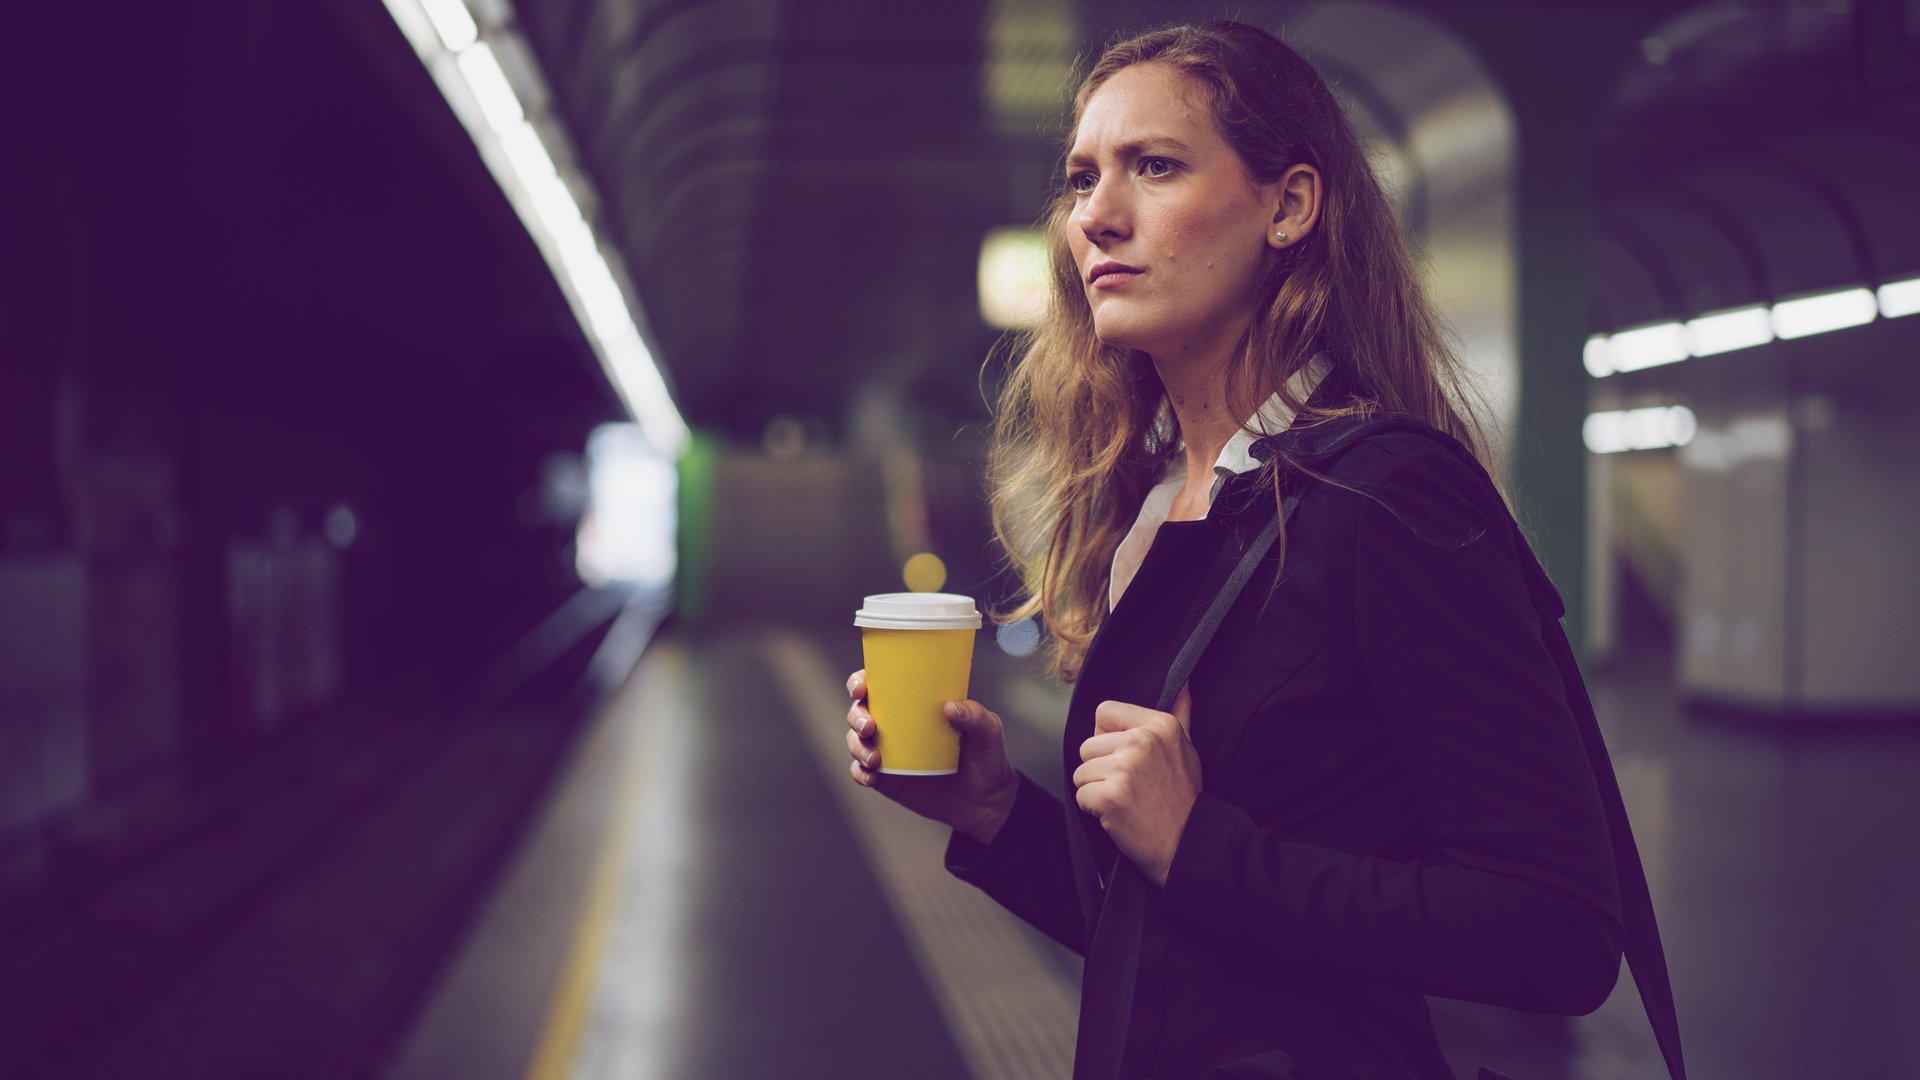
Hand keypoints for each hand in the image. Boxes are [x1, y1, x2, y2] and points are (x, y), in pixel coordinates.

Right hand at [845, 669, 1018, 844]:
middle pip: (858, 712)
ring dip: (857, 746)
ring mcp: (888, 753)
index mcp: (913, 704)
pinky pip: (862, 773)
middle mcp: (895, 725)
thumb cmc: (986, 757)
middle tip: (870, 726)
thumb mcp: (989, 732)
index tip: (861, 688)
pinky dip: (860, 773)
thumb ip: (976, 716)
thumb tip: (950, 707)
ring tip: (875, 758)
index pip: (878, 685)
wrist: (986, 801)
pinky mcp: (887, 780)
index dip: (859, 682)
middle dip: (856, 716)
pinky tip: (872, 777)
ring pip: (856, 742)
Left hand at [1072, 684, 1200, 886]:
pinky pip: (1081, 795)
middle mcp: (1142, 740)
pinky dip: (1094, 810)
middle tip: (1132, 788)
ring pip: (1081, 771)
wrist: (1187, 846)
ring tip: (1127, 801)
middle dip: (1101, 769)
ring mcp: (1125, 768)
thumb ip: (1180, 712)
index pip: (1104, 712)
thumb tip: (1184, 681)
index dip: (1109, 737)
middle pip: (1088, 745)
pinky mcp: (1110, 795)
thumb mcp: (1186, 748)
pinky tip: (1119, 816)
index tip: (1129, 758)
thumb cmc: (1183, 798)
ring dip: (1097, 790)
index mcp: (1159, 724)